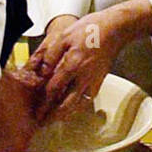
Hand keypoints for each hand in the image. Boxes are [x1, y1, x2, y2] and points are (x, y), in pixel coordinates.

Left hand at [30, 0, 151, 123]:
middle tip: (44, 123)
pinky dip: (79, 105)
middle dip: (54, 115)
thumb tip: (42, 71)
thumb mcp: (65, 35)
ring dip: (66, 113)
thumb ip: (51, 54)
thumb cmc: (90, 29)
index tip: (37, 110)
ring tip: (56, 119)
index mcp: (72, 65)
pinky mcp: (100, 80)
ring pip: (79, 104)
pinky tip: (73, 106)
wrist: (114, 29)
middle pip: (67, 104)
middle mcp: (83, 77)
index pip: (54, 89)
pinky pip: (88, 98)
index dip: (44, 102)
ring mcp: (93, 80)